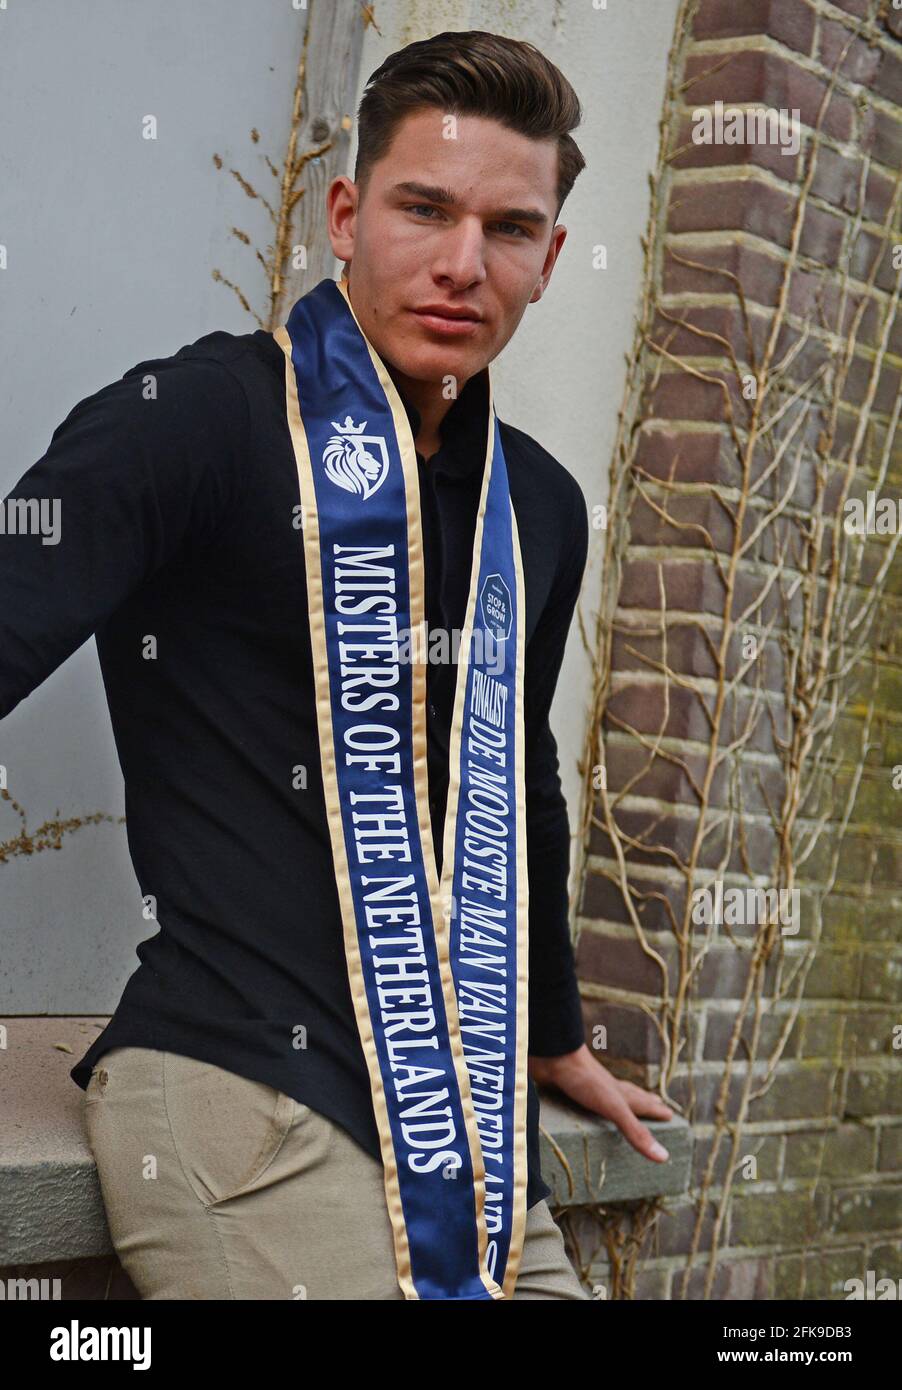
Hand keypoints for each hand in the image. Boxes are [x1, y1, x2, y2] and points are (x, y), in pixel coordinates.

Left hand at [528, 1044, 672, 1163]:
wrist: (554, 1056)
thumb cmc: (586, 1080)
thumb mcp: (615, 1109)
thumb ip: (636, 1132)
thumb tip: (664, 1157)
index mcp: (621, 1095)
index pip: (644, 1104)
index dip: (657, 1111)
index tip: (671, 1114)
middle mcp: (608, 1090)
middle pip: (632, 1096)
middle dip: (645, 1102)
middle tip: (656, 1101)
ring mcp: (590, 1089)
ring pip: (610, 1097)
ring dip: (621, 1102)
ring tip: (626, 1105)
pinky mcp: (571, 1090)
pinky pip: (586, 1101)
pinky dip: (592, 1105)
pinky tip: (586, 1107)